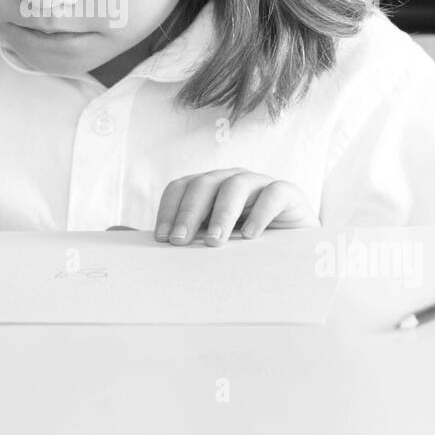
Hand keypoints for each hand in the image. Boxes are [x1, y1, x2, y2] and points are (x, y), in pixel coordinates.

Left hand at [155, 169, 318, 245]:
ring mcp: (259, 184)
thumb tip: (138, 242)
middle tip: (180, 241)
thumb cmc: (248, 249)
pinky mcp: (288, 193)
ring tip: (214, 241)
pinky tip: (251, 235)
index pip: (180, 188)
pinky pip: (273, 193)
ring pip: (235, 185)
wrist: (296, 254)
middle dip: (188, 212)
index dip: (169, 210)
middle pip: (203, 184)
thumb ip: (187, 240)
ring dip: (221, 213)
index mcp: (208, 189)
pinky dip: (261, 212)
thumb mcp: (215, 244)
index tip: (162, 239)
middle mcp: (231, 180)